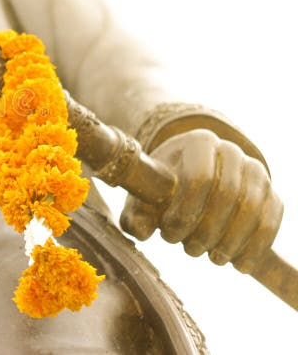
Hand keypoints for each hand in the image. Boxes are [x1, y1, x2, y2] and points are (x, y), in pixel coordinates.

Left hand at [120, 129, 282, 273]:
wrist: (189, 182)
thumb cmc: (162, 191)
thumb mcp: (144, 199)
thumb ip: (136, 215)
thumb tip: (140, 232)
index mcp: (198, 142)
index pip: (200, 177)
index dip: (185, 212)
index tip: (168, 234)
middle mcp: (231, 151)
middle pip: (228, 195)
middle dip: (208, 230)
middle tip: (189, 251)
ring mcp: (255, 172)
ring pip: (253, 210)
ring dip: (231, 242)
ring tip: (211, 258)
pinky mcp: (271, 195)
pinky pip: (271, 222)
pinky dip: (256, 247)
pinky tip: (238, 265)